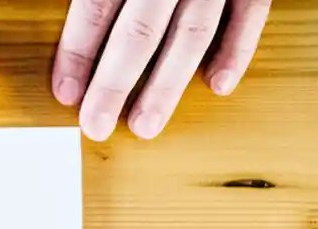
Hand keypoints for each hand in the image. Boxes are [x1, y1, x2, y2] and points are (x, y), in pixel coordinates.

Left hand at [52, 0, 270, 140]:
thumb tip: (79, 24)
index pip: (96, 7)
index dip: (78, 52)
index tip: (66, 94)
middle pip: (139, 32)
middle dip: (114, 84)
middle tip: (97, 127)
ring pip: (192, 34)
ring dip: (166, 84)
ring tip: (145, 126)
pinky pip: (251, 13)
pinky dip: (236, 50)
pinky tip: (218, 85)